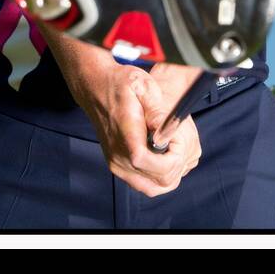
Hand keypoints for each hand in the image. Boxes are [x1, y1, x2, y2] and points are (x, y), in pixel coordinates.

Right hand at [82, 65, 201, 197]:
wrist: (95, 88)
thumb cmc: (119, 85)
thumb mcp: (141, 85)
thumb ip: (157, 109)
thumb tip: (169, 131)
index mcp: (125, 137)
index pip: (151, 164)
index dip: (171, 159)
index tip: (178, 142)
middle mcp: (118, 157)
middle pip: (158, 181)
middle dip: (176, 165)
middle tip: (179, 144)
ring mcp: (117, 165)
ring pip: (153, 188)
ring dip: (170, 175)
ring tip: (174, 153)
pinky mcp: (118, 167)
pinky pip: (145, 185)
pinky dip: (160, 178)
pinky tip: (165, 159)